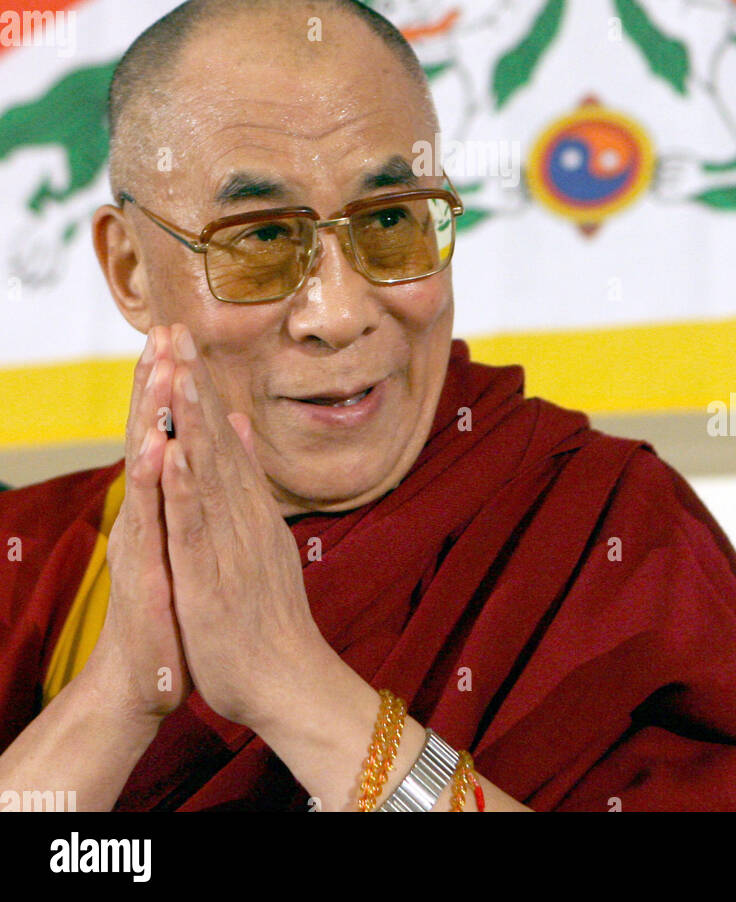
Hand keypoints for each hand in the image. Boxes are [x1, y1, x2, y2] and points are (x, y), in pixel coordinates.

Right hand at [83, 326, 192, 723]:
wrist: (146, 679)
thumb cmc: (173, 607)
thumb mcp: (186, 540)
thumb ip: (191, 489)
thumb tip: (201, 442)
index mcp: (160, 503)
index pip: (163, 431)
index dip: (167, 383)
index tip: (175, 333)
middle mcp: (146, 513)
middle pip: (149, 435)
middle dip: (155, 382)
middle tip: (161, 331)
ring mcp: (146, 538)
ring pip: (149, 466)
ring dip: (153, 416)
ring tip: (159, 370)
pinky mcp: (153, 569)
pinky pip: (157, 517)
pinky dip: (158, 479)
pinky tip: (162, 445)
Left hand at [159, 327, 325, 728]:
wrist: (290, 677)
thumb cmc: (269, 612)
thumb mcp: (261, 533)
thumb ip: (251, 477)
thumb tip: (244, 422)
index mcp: (247, 504)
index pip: (222, 433)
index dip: (201, 383)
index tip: (184, 338)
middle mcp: (241, 512)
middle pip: (216, 436)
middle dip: (193, 381)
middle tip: (177, 328)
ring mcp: (229, 541)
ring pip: (207, 469)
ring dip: (191, 418)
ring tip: (176, 368)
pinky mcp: (212, 576)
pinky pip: (195, 524)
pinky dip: (186, 486)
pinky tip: (175, 452)